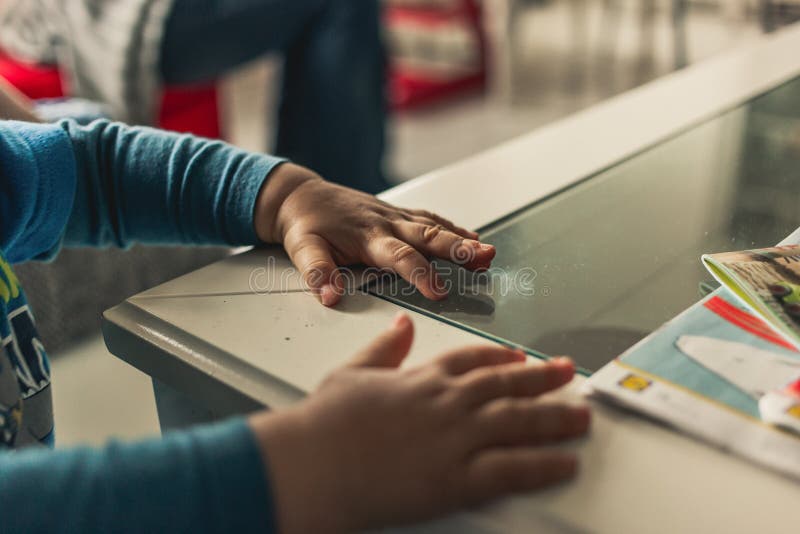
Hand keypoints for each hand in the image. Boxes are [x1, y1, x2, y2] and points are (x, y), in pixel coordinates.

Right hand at [248, 314, 589, 532]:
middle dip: (542, 379)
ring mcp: (456, 439)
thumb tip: (402, 325)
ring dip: (555, 418)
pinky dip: (544, 465)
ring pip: (518, 422)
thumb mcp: (351, 373)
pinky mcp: (457, 479)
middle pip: (506, 386)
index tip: (519, 357)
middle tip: (568, 373)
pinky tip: (566, 462)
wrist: (314, 464)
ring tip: (581, 416)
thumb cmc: (325, 424)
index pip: (472, 360)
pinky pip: (512, 469)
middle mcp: (447, 403)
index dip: (500, 357)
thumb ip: (383, 348)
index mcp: (422, 379)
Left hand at [253, 164, 495, 305]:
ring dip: (462, 240)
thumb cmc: (306, 223)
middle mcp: (386, 224)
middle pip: (427, 236)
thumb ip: (317, 272)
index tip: (438, 291)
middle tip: (483, 258)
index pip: (399, 257)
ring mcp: (395, 216)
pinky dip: (453, 228)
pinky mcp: (398, 214)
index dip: (420, 274)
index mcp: (366, 236)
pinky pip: (430, 219)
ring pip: (434, 227)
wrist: (302, 196)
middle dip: (457, 249)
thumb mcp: (302, 248)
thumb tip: (330, 296)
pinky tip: (472, 239)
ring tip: (488, 253)